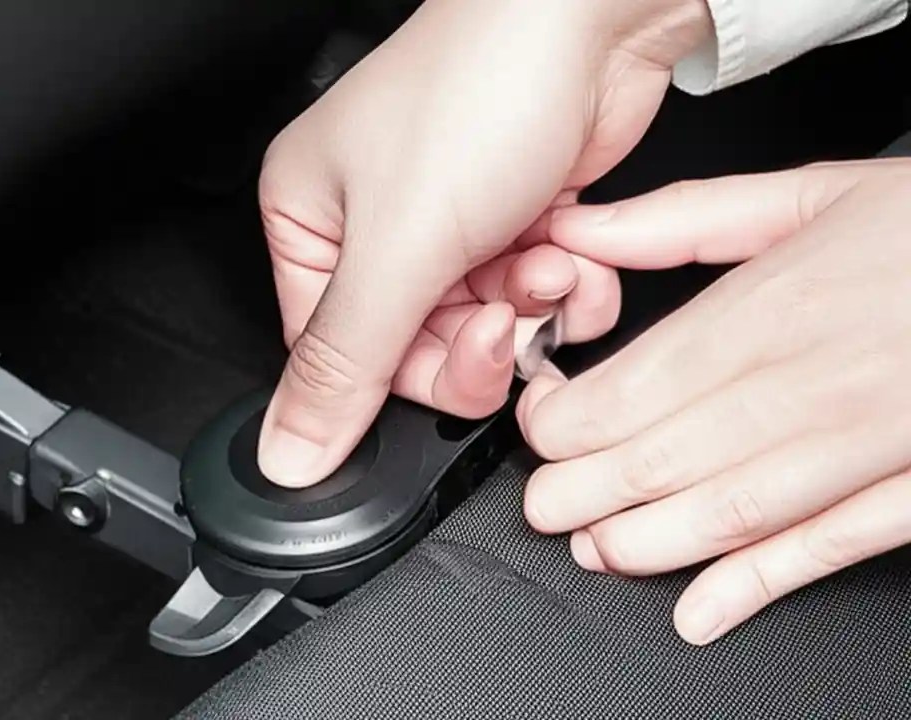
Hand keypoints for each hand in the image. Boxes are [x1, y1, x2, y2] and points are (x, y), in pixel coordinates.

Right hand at [257, 0, 713, 486]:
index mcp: (309, 221)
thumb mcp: (398, 247)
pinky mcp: (512, 219)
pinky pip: (527, 299)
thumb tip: (286, 453)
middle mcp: (372, 225)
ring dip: (527, 311)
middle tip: (507, 312)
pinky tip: (572, 250)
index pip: (336, 354)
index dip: (401, 378)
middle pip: (413, 351)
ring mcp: (446, 224)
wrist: (590, 16)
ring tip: (546, 259)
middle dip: (478, 341)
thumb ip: (341, 364)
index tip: (461, 365)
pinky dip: (561, 288)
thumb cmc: (480, 88)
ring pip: (480, 330)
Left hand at [519, 158, 910, 644]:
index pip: (640, 382)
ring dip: (647, 541)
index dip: (567, 421)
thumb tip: (581, 228)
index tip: (538, 426)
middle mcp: (820, 378)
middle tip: (544, 503)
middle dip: (583, 491)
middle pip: (669, 454)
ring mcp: (871, 441)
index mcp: (782, 302)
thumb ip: (685, 219)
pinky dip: (759, 583)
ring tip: (595, 549)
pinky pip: (830, 546)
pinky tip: (703, 609)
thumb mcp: (811, 194)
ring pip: (733, 510)